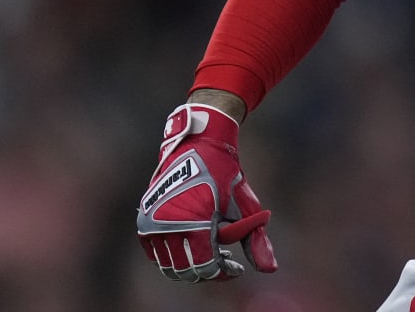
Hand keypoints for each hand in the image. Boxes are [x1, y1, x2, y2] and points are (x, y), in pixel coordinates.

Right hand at [136, 104, 277, 281]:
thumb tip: (270, 270)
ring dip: (191, 265)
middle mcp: (168, 224)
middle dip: (209, 270)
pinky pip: (154, 252)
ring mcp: (152, 222)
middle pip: (187, 270)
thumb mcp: (246, 205)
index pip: (206, 266)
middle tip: (226, 260)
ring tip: (211, 252)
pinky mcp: (144, 218)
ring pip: (169, 265)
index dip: (224, 272)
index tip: (238, 268)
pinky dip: (172, 256)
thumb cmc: (227, 173)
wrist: (199, 143)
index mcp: (195, 222)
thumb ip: (255, 239)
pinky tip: (192, 246)